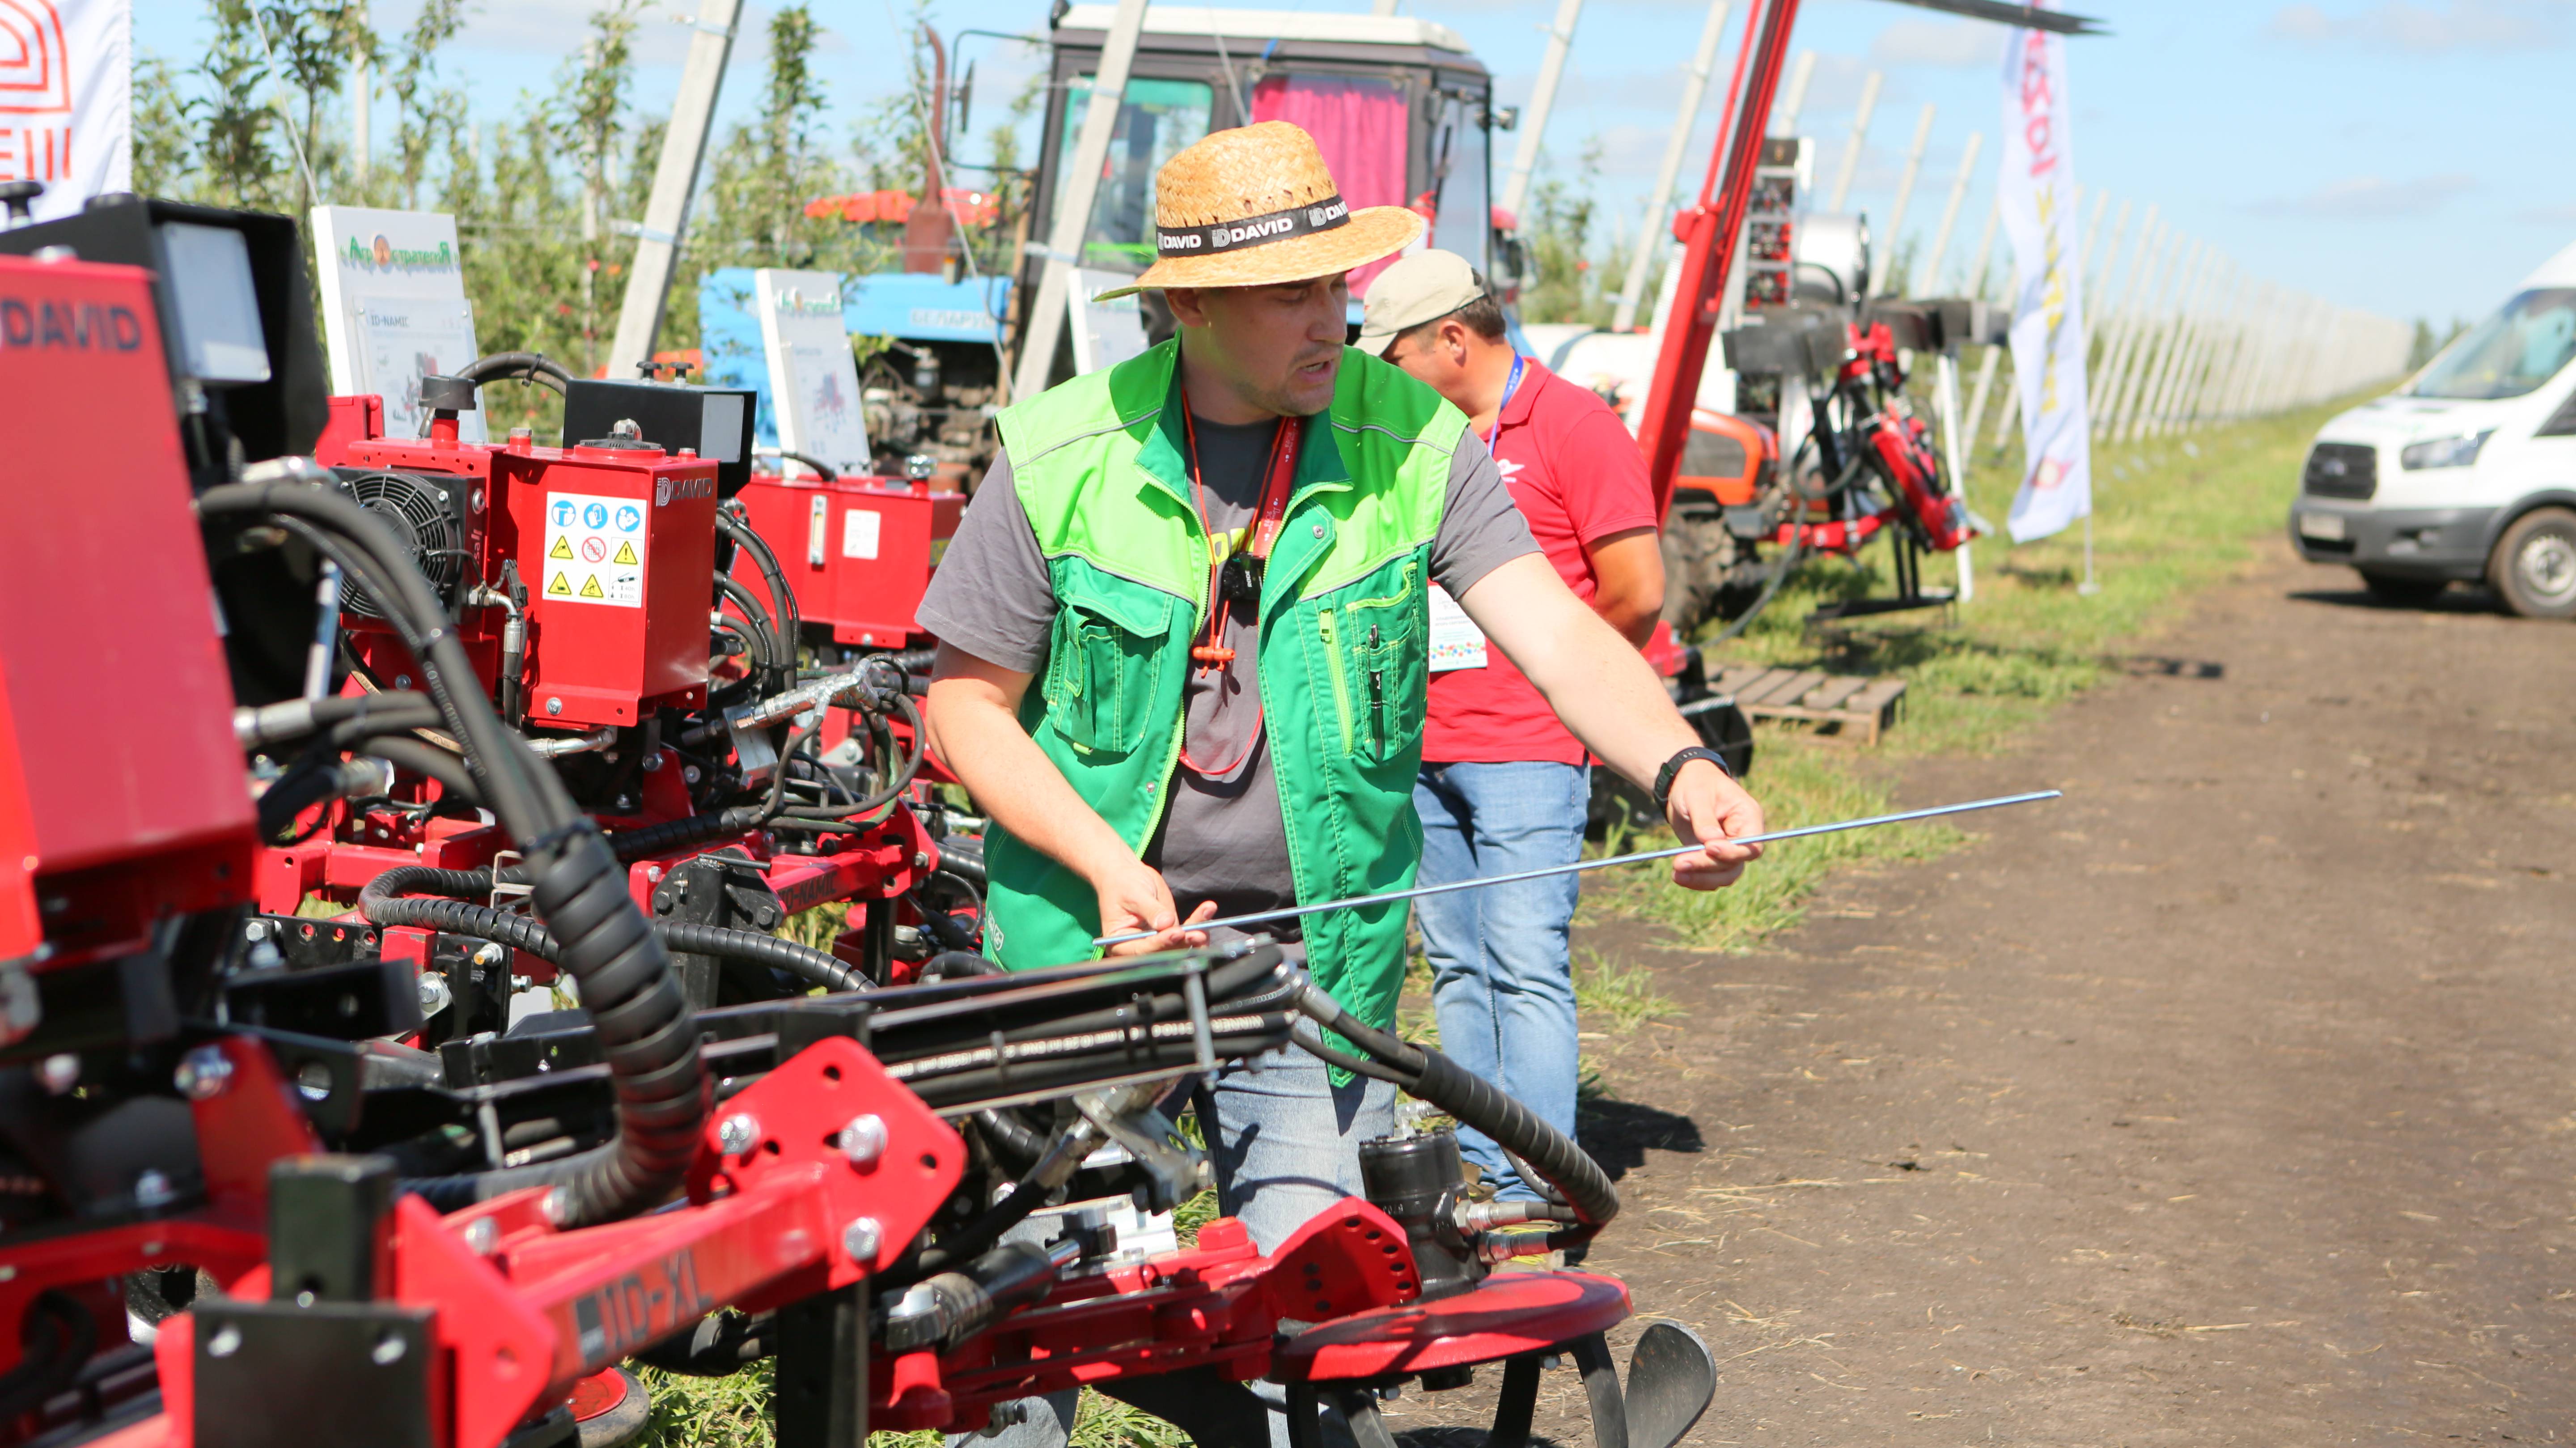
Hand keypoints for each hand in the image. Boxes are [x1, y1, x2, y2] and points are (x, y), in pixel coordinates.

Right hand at [1092, 858, 1217, 956]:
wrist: (1127, 875)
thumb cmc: (1123, 884)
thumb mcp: (1135, 895)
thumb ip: (1151, 910)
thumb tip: (1166, 923)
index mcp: (1120, 944)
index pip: (1143, 949)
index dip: (1161, 943)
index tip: (1177, 933)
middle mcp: (1139, 947)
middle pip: (1164, 952)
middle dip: (1183, 942)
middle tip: (1199, 932)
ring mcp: (1157, 941)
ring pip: (1179, 945)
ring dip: (1196, 933)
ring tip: (1206, 914)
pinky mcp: (1170, 933)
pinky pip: (1186, 934)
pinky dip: (1198, 923)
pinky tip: (1207, 910)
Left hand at [1664, 759, 1764, 889]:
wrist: (1683, 785)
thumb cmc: (1695, 784)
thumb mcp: (1697, 795)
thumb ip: (1705, 819)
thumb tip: (1711, 842)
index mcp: (1748, 817)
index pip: (1751, 846)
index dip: (1732, 852)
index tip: (1708, 848)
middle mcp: (1743, 837)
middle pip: (1734, 864)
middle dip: (1707, 866)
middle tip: (1678, 864)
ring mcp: (1728, 849)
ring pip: (1723, 875)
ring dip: (1700, 878)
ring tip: (1676, 875)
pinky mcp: (1713, 857)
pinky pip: (1711, 875)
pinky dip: (1696, 879)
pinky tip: (1678, 876)